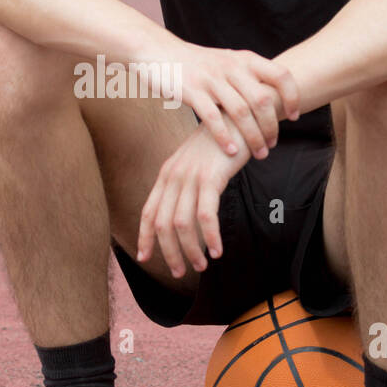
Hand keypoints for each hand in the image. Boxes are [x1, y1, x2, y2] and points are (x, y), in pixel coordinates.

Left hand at [136, 117, 252, 277]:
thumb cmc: (223, 141)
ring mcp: (190, 176)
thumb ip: (188, 183)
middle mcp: (174, 176)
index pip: (149, 212)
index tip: (145, 259)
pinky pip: (205, 216)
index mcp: (167, 173)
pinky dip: (210, 237)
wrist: (241, 114)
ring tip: (201, 266)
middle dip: (169, 253)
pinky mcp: (210, 177)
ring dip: (190, 250)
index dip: (145, 237)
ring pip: (182, 225)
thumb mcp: (198, 161)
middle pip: (163, 224)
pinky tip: (217, 251)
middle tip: (181, 272)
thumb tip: (187, 210)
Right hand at [175, 42, 299, 159]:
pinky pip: (213, 118)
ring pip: (241, 112)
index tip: (294, 116)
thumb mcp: (227, 61)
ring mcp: (211, 79)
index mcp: (244, 59)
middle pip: (262, 100)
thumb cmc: (197, 64)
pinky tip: (232, 151)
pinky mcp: (191, 91)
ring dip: (253, 137)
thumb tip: (273, 99)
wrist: (158, 51)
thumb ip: (248, 77)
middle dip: (271, 127)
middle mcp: (231, 67)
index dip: (292, 96)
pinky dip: (225, 137)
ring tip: (259, 153)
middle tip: (271, 145)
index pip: (280, 75)